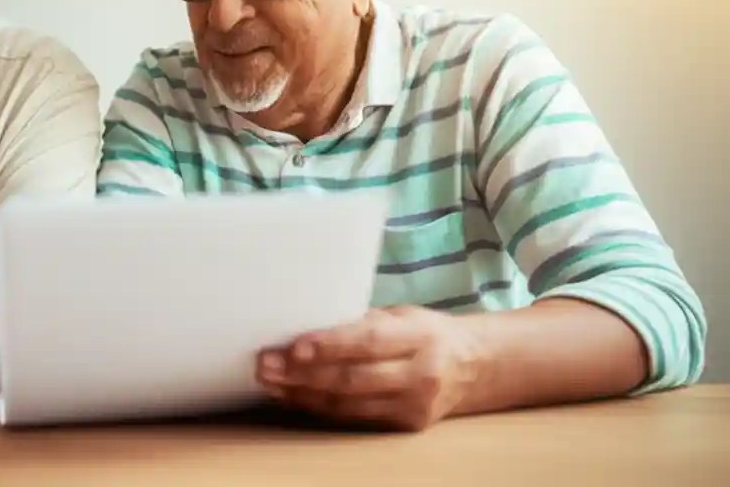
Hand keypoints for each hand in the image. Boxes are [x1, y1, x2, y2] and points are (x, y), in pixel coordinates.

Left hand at [256, 305, 489, 430]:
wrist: (475, 366)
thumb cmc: (426, 332)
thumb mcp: (402, 315)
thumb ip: (361, 321)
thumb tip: (308, 320)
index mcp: (420, 336)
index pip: (369, 342)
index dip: (329, 346)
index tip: (292, 347)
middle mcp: (420, 373)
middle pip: (354, 378)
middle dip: (303, 373)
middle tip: (266, 365)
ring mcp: (414, 405)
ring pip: (348, 404)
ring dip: (303, 394)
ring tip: (270, 382)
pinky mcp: (406, 425)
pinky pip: (353, 418)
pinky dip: (319, 407)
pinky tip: (293, 397)